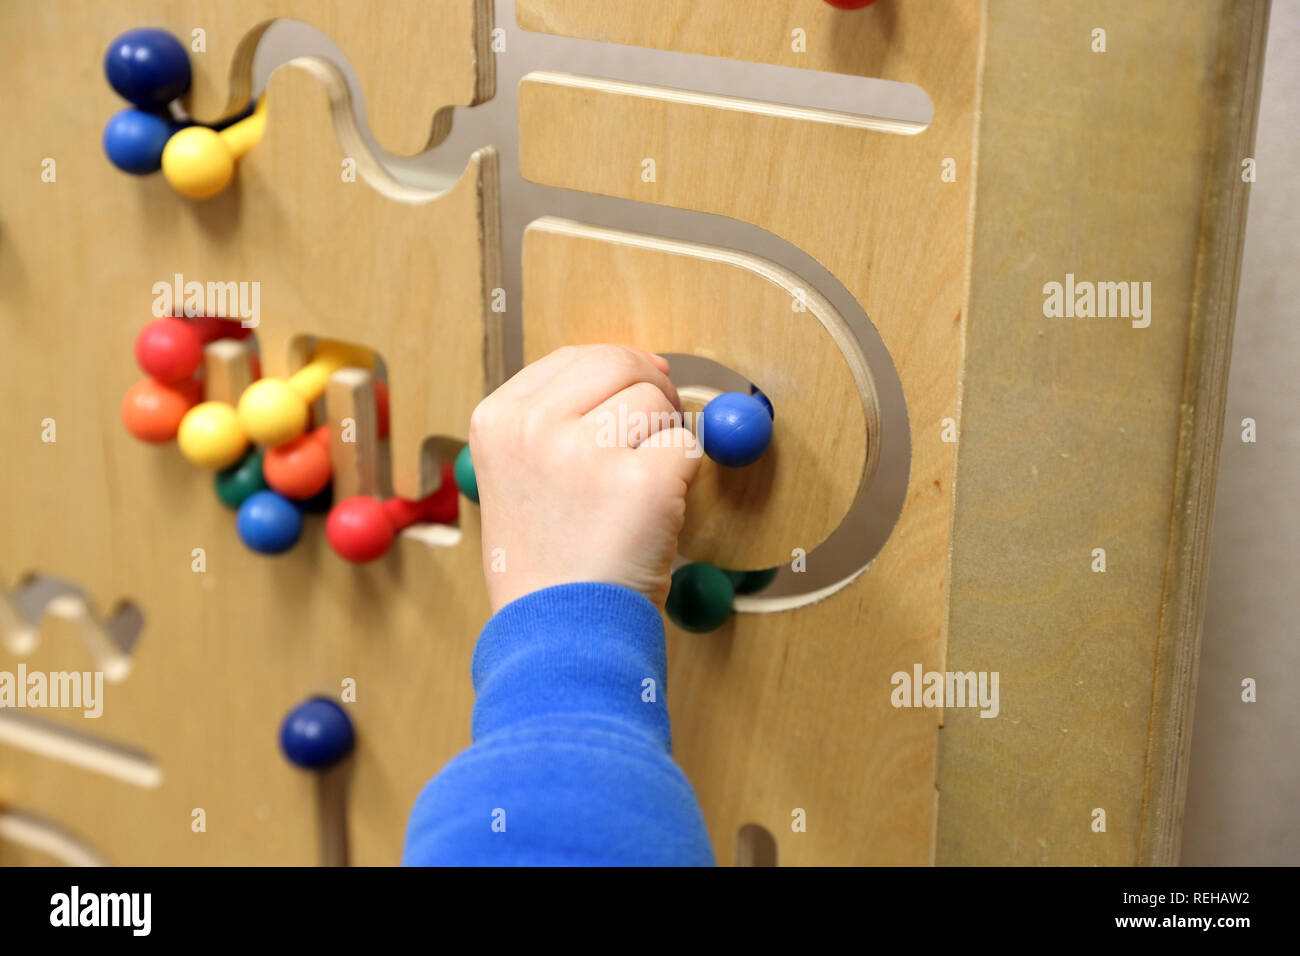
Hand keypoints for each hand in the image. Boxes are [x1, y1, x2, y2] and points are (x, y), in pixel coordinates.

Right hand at [468, 345, 701, 611]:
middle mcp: (534, 427)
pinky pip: (687, 447)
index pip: (576, 356)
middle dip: (647, 398)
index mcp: (497, 419)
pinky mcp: (642, 481)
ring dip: (661, 445)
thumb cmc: (549, 560)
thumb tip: (648, 366)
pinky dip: (683, 482)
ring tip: (630, 500)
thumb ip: (564, 416)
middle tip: (640, 453)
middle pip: (621, 365)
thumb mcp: (521, 473)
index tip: (624, 409)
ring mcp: (585, 452)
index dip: (615, 375)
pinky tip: (650, 519)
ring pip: (658, 403)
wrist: (557, 635)